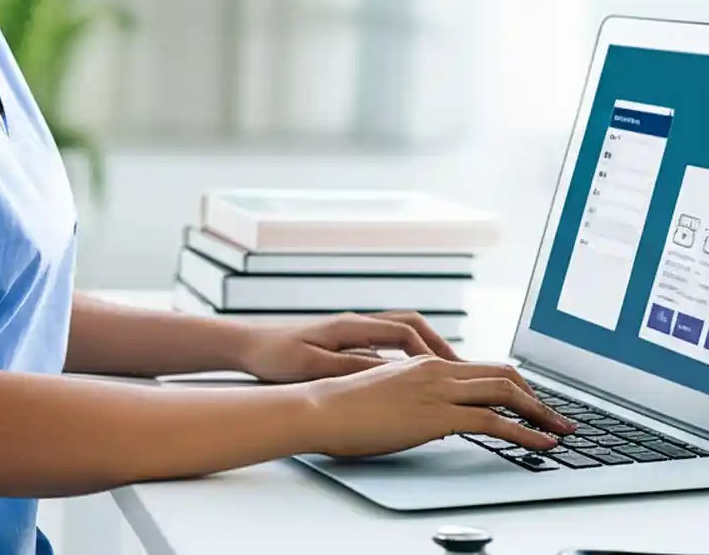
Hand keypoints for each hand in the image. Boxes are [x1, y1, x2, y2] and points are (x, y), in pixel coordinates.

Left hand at [239, 312, 460, 382]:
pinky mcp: (343, 344)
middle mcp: (355, 325)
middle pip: (411, 327)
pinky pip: (385, 348)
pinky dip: (404, 360)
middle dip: (439, 346)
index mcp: (351, 327)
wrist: (246, 345)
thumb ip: (350, 368)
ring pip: (399, 336)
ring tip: (445, 376)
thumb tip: (389, 375)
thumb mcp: (311, 366)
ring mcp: (350, 333)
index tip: (453, 370)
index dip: (433, 350)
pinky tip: (409, 382)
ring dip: (424, 352)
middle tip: (462, 370)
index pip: (405, 332)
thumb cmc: (273, 355)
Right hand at [301, 355, 575, 457]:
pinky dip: (526, 432)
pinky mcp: (438, 415)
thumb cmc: (344, 407)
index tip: (532, 401)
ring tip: (561, 431)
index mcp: (427, 364)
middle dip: (537, 396)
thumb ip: (414, 397)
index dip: (515, 384)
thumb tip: (431, 413)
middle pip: (504, 374)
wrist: (321, 407)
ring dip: (541, 413)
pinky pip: (495, 421)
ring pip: (507, 393)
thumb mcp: (387, 394)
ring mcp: (440, 391)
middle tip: (557, 416)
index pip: (484, 368)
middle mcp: (439, 370)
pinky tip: (541, 444)